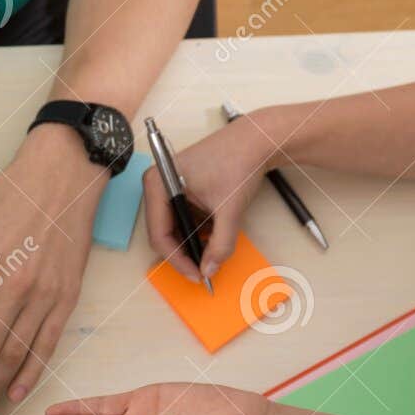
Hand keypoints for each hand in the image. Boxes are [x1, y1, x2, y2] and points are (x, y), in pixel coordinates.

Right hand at [142, 112, 277, 282]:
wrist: (257, 138)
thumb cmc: (238, 162)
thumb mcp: (229, 210)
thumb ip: (220, 244)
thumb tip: (209, 269)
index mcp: (158, 183)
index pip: (159, 234)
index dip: (177, 259)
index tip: (196, 275)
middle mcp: (157, 182)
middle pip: (162, 231)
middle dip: (183, 252)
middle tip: (203, 269)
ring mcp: (168, 183)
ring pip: (173, 225)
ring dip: (191, 240)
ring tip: (213, 249)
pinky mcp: (181, 184)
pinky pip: (183, 214)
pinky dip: (197, 227)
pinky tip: (214, 230)